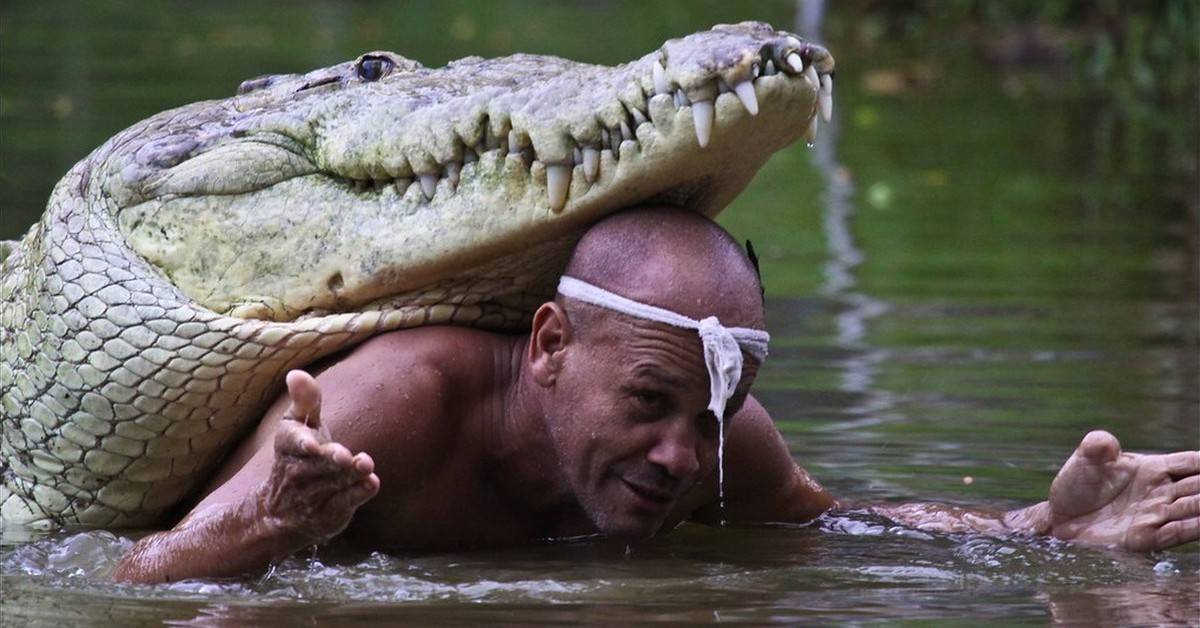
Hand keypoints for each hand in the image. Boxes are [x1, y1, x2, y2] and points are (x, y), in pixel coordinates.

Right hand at [258, 369, 379, 546]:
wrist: (282, 511)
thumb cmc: (299, 455)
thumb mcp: (298, 425)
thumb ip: (305, 401)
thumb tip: (295, 373)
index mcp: (288, 446)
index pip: (292, 442)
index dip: (302, 443)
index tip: (312, 444)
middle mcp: (297, 473)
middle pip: (317, 465)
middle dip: (331, 461)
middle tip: (345, 456)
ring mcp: (312, 497)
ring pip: (333, 484)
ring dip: (350, 476)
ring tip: (365, 465)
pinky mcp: (329, 514)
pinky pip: (344, 504)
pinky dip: (358, 494)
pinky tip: (370, 483)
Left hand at [1046, 430, 1197, 550]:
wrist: (1060, 516)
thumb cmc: (1077, 484)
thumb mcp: (1085, 459)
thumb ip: (1097, 446)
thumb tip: (1105, 442)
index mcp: (1153, 469)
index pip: (1190, 462)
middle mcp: (1161, 492)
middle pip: (1198, 486)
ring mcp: (1155, 515)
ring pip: (1192, 509)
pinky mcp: (1145, 537)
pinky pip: (1175, 533)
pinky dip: (1192, 527)